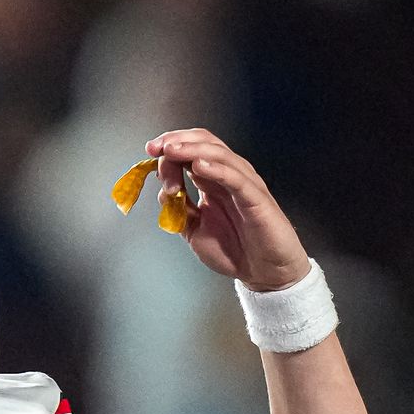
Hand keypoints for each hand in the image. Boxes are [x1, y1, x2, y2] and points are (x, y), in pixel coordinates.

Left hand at [146, 129, 308, 291]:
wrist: (264, 272)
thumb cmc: (235, 250)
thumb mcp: (195, 230)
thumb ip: (179, 210)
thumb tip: (163, 193)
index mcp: (213, 181)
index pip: (192, 150)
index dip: (170, 148)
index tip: (149, 152)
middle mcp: (229, 177)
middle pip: (205, 143)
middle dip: (178, 141)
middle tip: (156, 148)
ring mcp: (244, 185)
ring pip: (220, 155)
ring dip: (193, 150)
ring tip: (171, 151)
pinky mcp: (256, 199)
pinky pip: (237, 179)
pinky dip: (217, 170)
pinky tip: (199, 166)